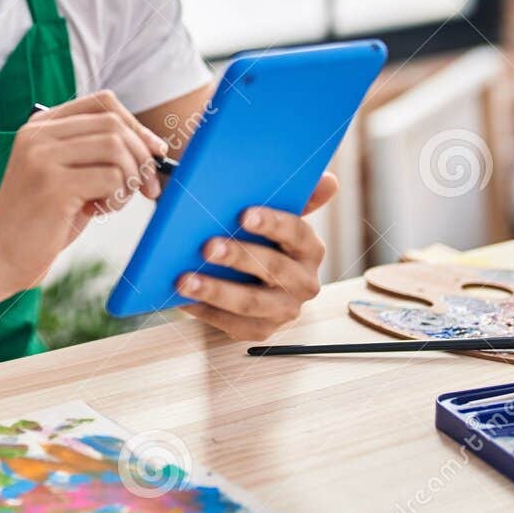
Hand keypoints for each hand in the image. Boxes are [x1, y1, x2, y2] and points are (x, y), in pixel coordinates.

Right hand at [0, 91, 169, 291]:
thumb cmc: (40, 220)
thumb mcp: (66, 176)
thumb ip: (96, 153)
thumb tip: (154, 146)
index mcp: (40, 126)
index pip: (103, 102)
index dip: (136, 125)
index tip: (154, 153)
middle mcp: (38, 134)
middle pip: (114, 124)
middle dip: (142, 156)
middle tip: (146, 188)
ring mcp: (43, 157)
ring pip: (117, 148)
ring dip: (129, 179)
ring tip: (112, 203)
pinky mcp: (53, 184)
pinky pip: (112, 178)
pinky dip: (118, 198)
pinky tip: (98, 212)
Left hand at [178, 172, 335, 341]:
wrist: (258, 284)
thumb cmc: (265, 241)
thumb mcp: (278, 217)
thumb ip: (299, 197)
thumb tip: (329, 181)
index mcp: (310, 249)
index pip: (296, 233)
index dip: (272, 223)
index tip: (243, 215)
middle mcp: (304, 282)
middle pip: (272, 268)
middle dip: (238, 257)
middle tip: (207, 246)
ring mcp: (285, 310)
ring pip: (251, 303)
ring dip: (216, 291)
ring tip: (184, 279)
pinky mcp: (262, 331)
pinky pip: (234, 325)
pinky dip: (207, 312)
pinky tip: (184, 300)